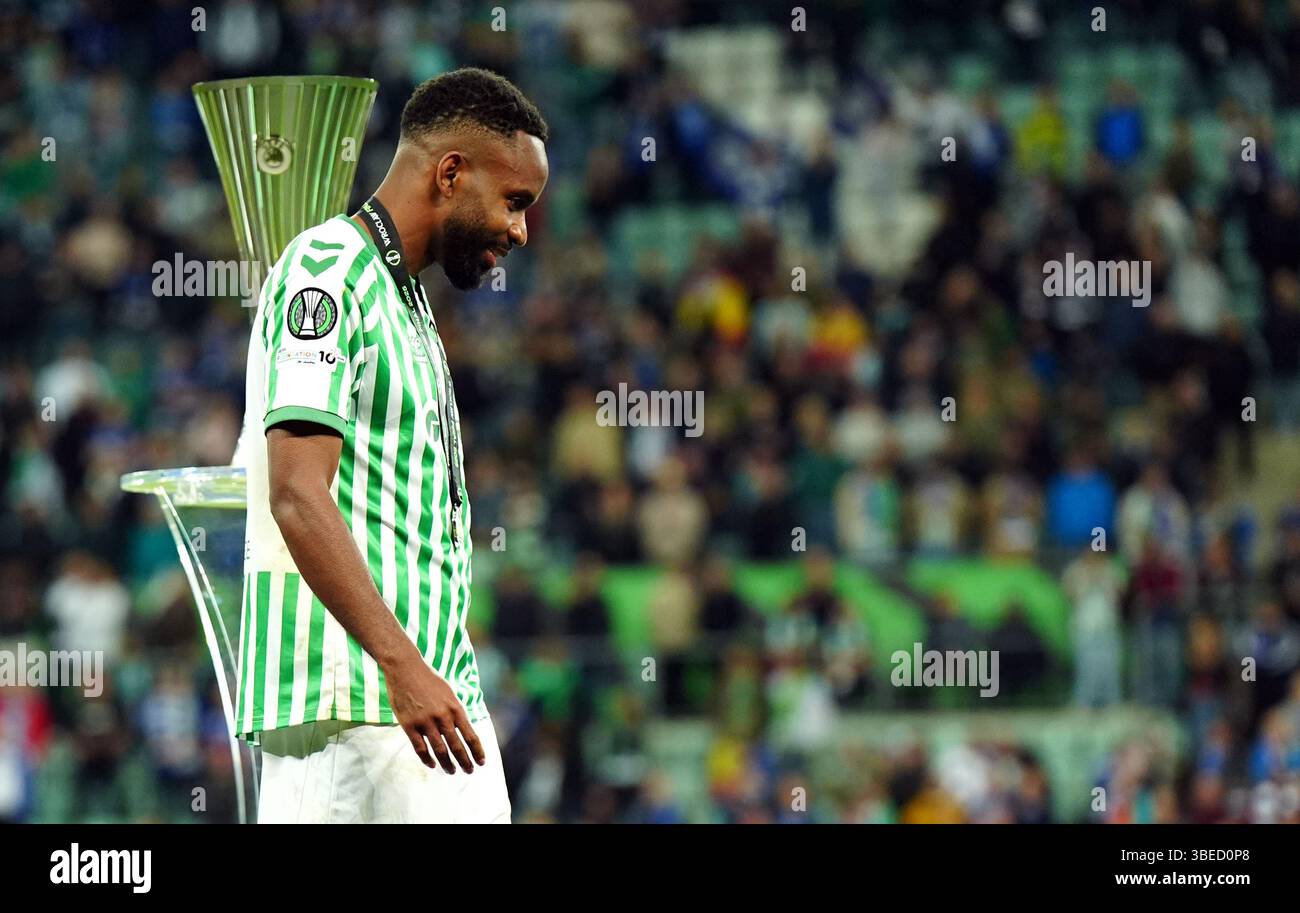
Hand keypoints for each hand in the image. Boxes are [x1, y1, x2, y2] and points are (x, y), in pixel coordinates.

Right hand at [384, 655, 484, 773]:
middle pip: (457, 746)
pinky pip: (420, 748)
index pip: (470, 735)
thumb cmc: (429, 680)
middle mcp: (442, 716)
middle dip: (465, 761)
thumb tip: (464, 730)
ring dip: (447, 764)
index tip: (481, 762)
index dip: (477, 751)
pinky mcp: (409, 725)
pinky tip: (432, 764)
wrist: (405, 668)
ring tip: (452, 771)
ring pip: (439, 750)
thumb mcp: (449, 692)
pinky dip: (427, 759)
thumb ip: (456, 711)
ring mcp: (425, 722)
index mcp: (455, 708)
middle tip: (469, 771)